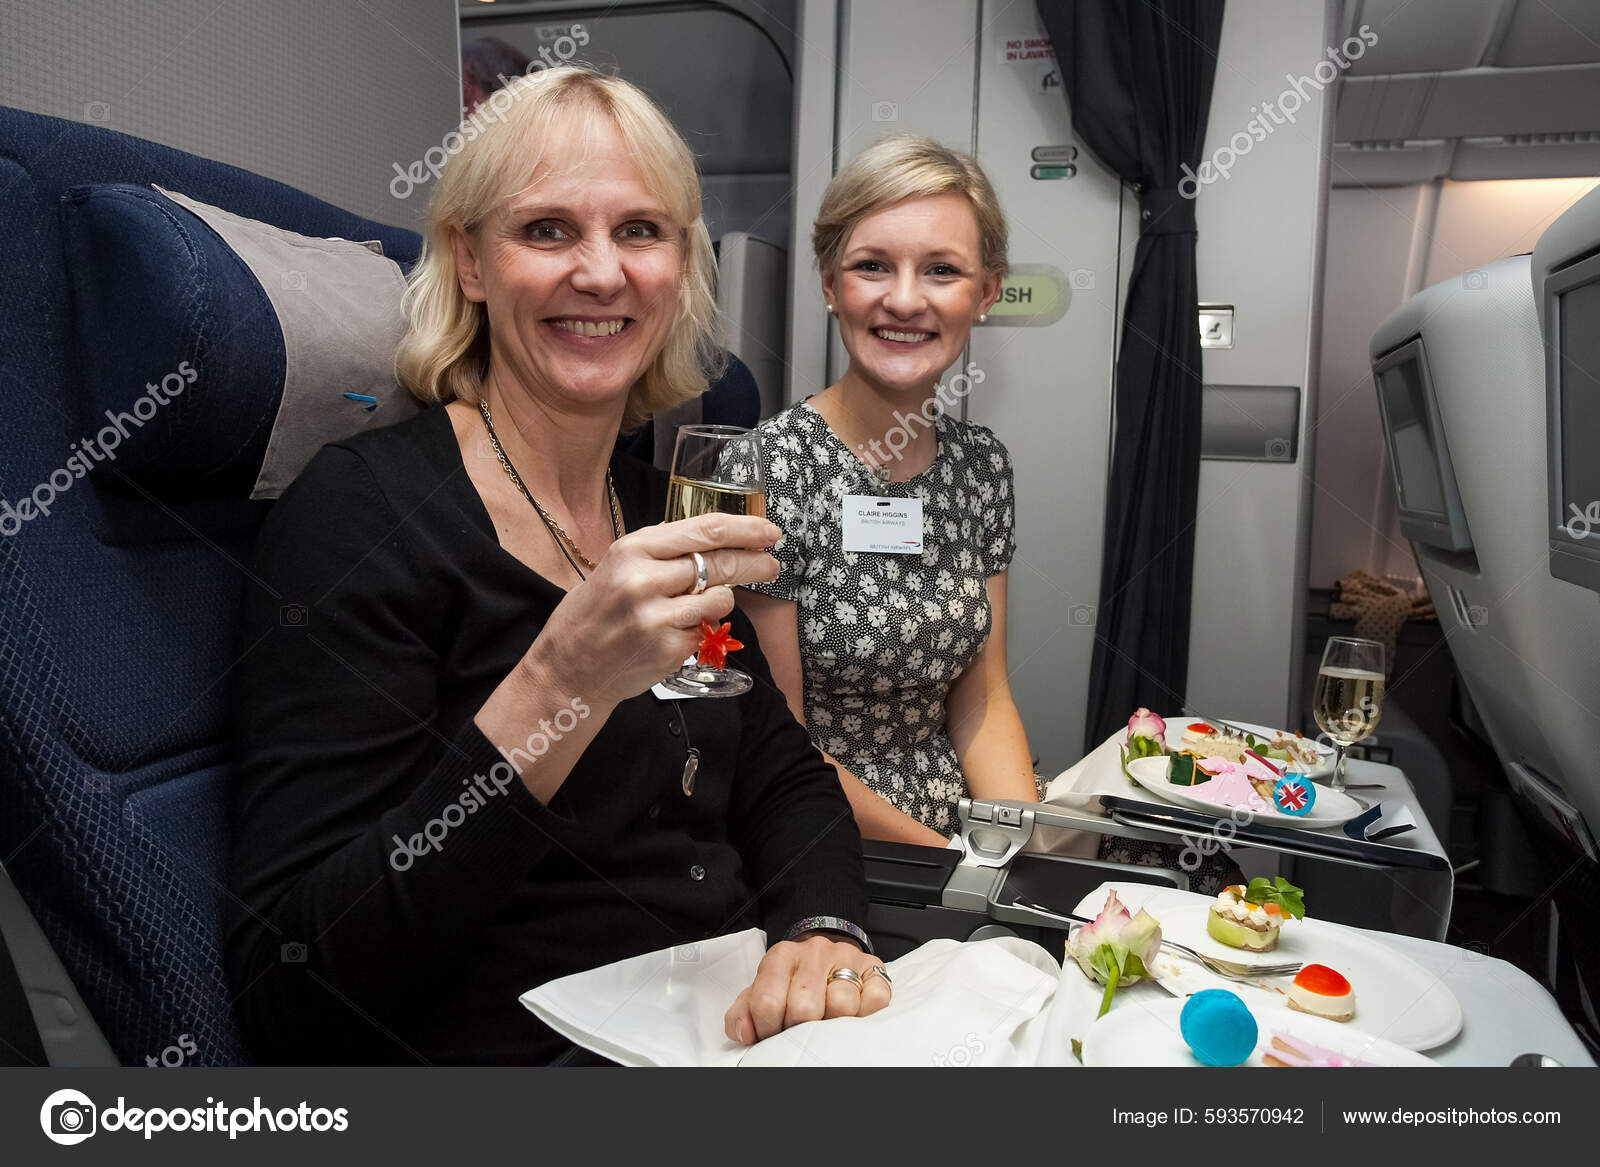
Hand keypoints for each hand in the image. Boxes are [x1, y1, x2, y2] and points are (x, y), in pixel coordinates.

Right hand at [526, 513, 780, 705]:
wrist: (567, 668)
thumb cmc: (594, 613)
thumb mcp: (618, 566)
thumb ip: (663, 552)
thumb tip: (717, 541)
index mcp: (632, 549)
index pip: (704, 530)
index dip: (745, 529)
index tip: (769, 532)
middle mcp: (645, 579)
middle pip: (720, 563)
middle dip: (754, 563)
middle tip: (771, 565)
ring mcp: (658, 617)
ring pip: (720, 599)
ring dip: (721, 600)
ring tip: (699, 606)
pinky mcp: (669, 649)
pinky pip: (704, 631)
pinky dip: (698, 630)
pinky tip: (672, 632)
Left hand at [723, 935, 891, 1045]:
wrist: (825, 957)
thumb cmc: (791, 982)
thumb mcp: (759, 994)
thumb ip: (741, 1014)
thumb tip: (744, 1033)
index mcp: (781, 956)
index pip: (768, 1002)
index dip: (768, 1028)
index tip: (773, 1031)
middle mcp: (815, 951)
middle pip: (805, 1008)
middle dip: (800, 1028)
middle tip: (800, 1027)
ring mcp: (847, 958)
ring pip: (841, 1005)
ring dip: (833, 1022)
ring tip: (826, 1018)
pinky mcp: (874, 969)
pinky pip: (875, 1000)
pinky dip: (864, 1013)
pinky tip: (851, 1012)